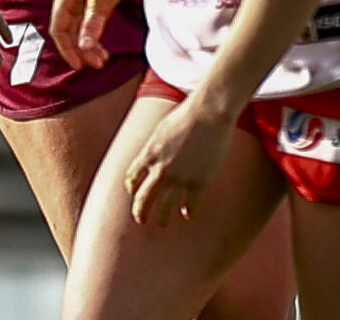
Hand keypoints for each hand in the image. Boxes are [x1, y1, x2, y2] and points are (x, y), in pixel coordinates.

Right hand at [49, 0, 145, 69]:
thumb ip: (92, 22)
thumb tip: (83, 47)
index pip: (58, 30)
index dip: (67, 50)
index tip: (79, 65)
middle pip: (67, 31)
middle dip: (80, 49)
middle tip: (97, 63)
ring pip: (78, 27)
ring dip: (87, 44)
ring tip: (103, 57)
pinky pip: (87, 21)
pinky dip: (93, 34)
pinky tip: (102, 42)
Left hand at [125, 99, 235, 225]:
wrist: (207, 115)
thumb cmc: (185, 117)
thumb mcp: (160, 131)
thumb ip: (153, 148)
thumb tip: (150, 155)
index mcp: (148, 155)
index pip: (132, 177)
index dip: (132, 187)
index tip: (134, 193)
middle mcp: (160, 169)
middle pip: (144, 197)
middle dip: (140, 211)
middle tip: (140, 220)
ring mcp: (179, 177)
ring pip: (165, 205)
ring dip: (161, 217)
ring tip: (162, 224)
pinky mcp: (199, 181)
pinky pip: (190, 203)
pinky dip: (187, 211)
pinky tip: (187, 215)